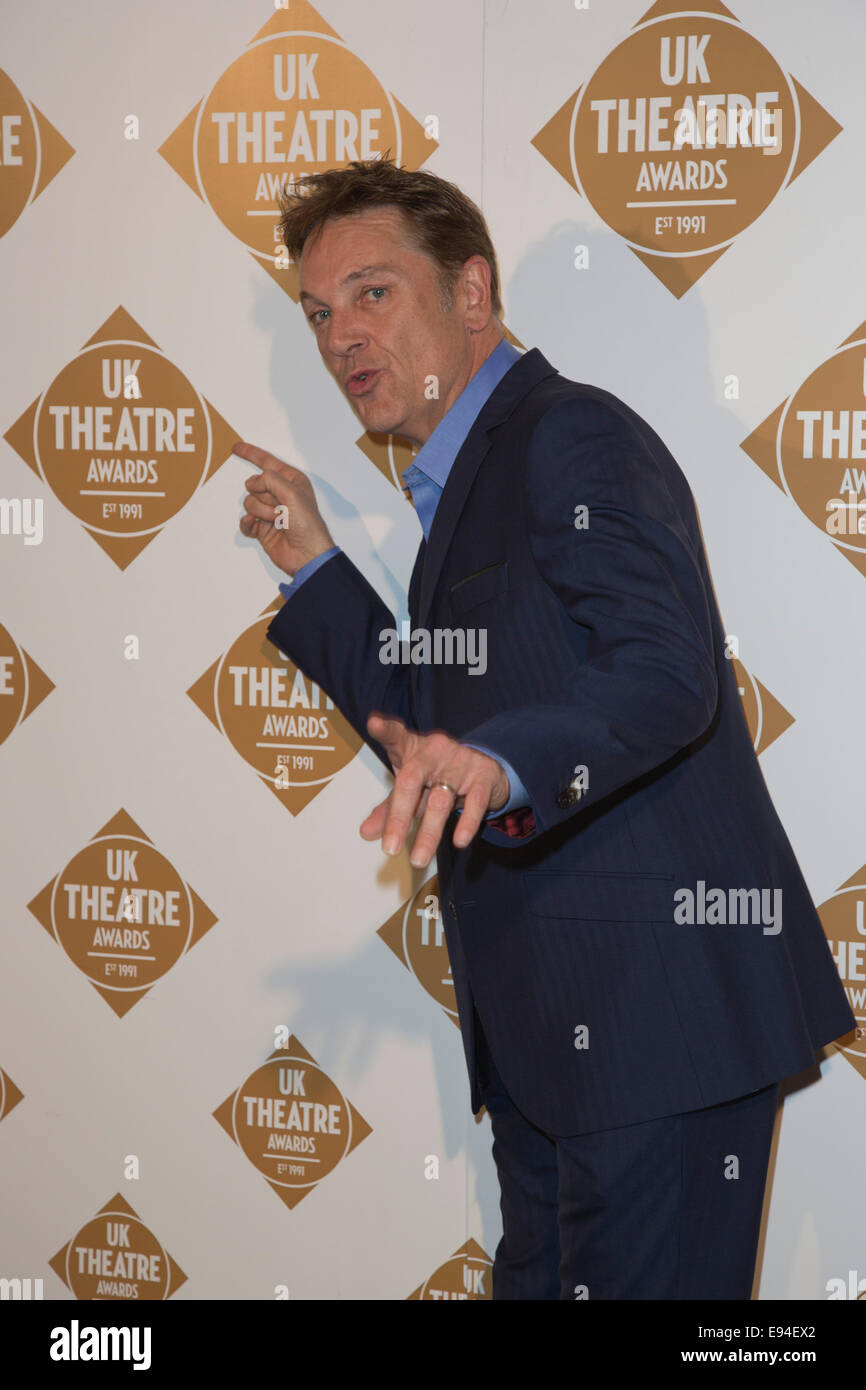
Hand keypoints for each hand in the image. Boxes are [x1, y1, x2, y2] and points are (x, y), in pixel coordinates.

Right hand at [235, 440, 334, 575]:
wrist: (306, 555)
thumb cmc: (308, 525)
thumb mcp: (292, 494)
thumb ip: (270, 480)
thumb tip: (252, 482)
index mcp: (291, 481)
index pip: (267, 462)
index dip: (251, 454)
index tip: (236, 447)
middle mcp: (280, 494)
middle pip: (255, 485)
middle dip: (264, 496)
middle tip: (281, 508)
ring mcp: (270, 511)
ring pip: (249, 502)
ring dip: (262, 512)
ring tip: (278, 522)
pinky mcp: (262, 527)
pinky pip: (245, 520)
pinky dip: (249, 524)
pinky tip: (259, 528)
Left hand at [360, 712, 509, 867]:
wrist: (485, 765)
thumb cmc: (438, 775)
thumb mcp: (412, 786)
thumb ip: (389, 808)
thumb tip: (366, 833)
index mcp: (412, 748)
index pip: (396, 735)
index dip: (385, 729)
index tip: (374, 724)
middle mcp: (435, 750)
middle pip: (412, 780)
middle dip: (399, 817)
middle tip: (389, 848)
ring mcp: (460, 761)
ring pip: (441, 799)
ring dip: (429, 833)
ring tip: (418, 859)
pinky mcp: (484, 775)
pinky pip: (475, 802)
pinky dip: (466, 823)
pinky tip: (459, 841)